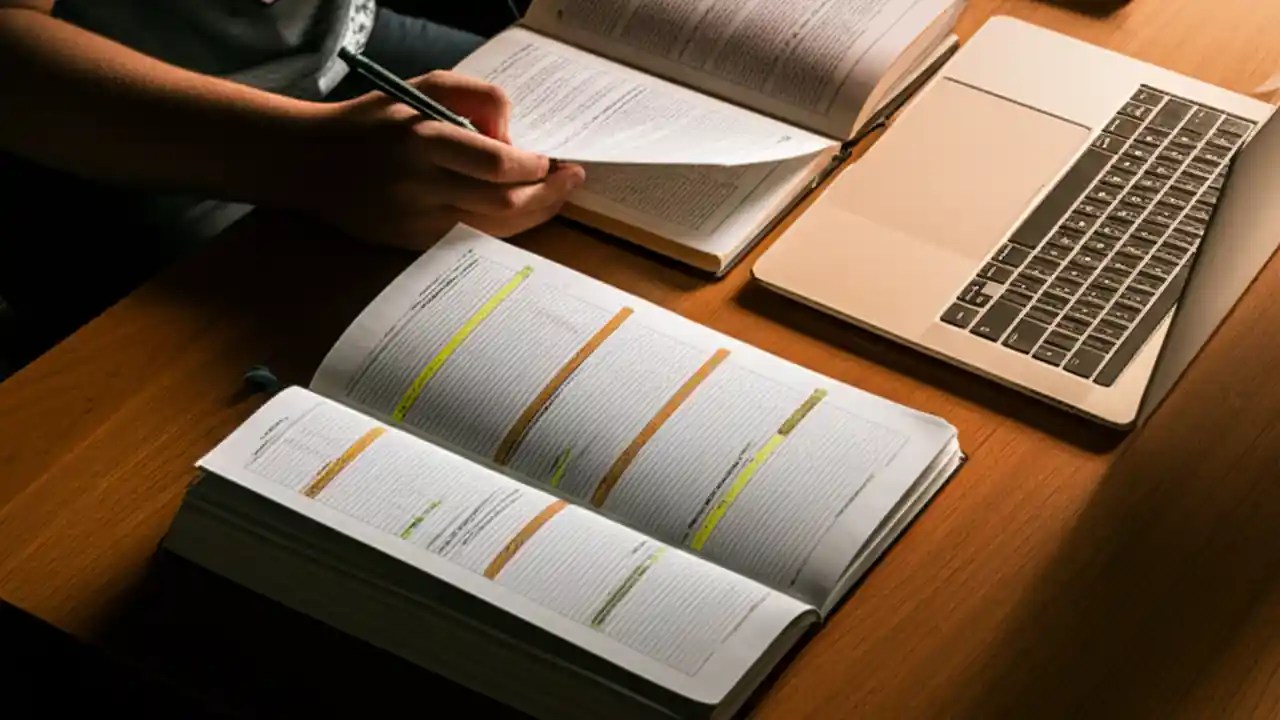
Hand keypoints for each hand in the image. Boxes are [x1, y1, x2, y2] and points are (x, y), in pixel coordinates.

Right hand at [297, 70, 584, 248]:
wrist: (312, 162)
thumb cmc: (376, 120)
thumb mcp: (423, 87)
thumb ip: (476, 97)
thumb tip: (515, 137)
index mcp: (422, 140)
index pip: (498, 164)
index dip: (535, 167)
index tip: (552, 160)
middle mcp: (420, 186)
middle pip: (505, 205)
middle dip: (547, 195)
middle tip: (569, 181)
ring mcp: (416, 221)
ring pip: (494, 231)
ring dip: (533, 215)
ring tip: (552, 196)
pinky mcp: (412, 244)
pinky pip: (473, 242)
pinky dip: (502, 228)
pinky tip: (517, 212)